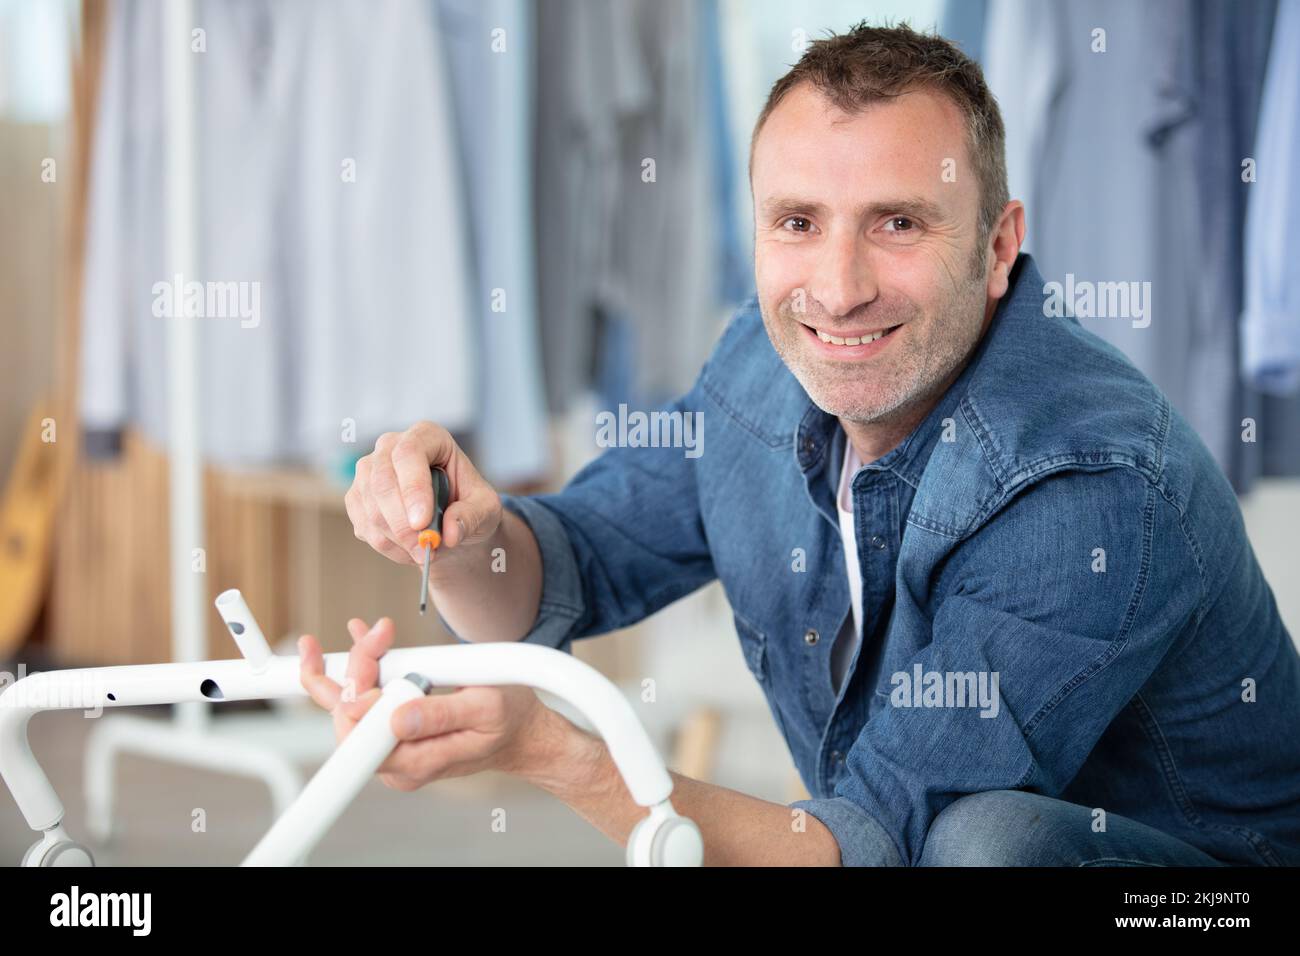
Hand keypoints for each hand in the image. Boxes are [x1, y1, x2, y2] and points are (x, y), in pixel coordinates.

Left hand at [297, 617, 555, 790]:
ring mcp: (394, 751)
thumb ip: (440, 715)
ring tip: (360, 635)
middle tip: (376, 633)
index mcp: (416, 761)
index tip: (374, 654)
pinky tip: (368, 645)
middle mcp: (398, 762)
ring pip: (351, 710)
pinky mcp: (396, 737)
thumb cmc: (509, 722)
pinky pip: (366, 706)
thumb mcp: (485, 708)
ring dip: (352, 668)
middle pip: (349, 716)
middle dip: (357, 667)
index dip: (360, 690)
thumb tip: (396, 718)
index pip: (362, 731)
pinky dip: (363, 673)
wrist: (522, 735)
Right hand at [346, 421, 501, 567]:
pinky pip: (364, 526)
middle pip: (382, 482)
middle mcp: (391, 447)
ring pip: (371, 508)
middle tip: (424, 549)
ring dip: (398, 539)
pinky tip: (409, 548)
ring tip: (425, 551)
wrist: (450, 520)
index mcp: (427, 436)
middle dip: (403, 523)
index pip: (409, 453)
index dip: (413, 488)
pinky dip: (388, 546)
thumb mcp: (486, 509)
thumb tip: (449, 533)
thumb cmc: (470, 505)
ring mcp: (368, 470)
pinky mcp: (357, 497)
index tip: (422, 523)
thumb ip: (471, 517)